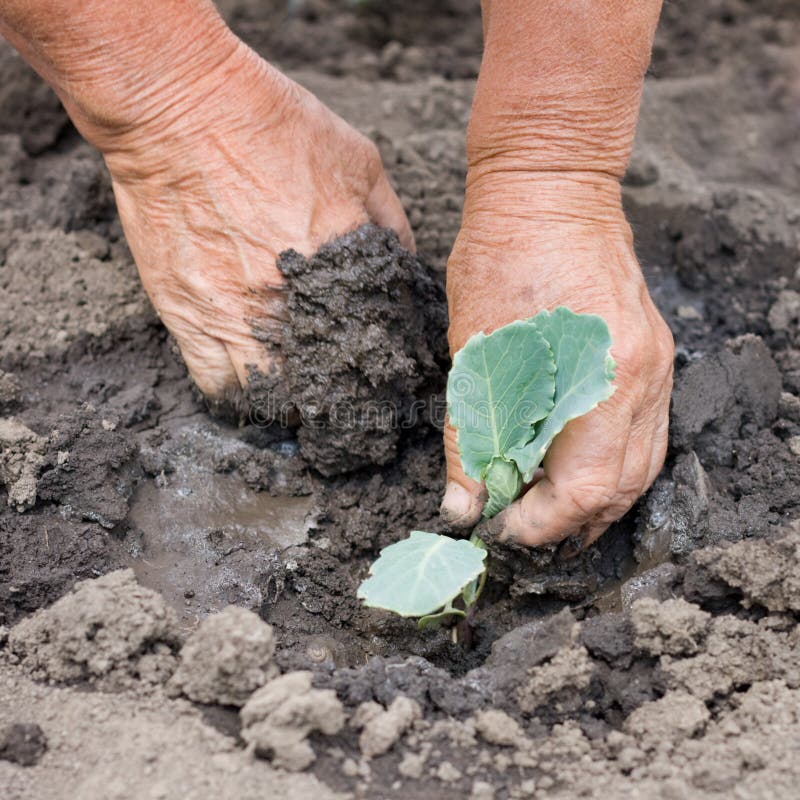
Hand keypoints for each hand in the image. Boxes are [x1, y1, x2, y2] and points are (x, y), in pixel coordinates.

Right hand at [77, 41, 412, 402]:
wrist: (179, 110)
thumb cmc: (271, 125)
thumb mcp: (357, 159)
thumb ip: (390, 221)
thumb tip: (404, 268)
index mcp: (343, 261)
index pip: (379, 339)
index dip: (384, 367)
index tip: (384, 378)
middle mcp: (292, 299)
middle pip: (326, 380)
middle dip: (340, 397)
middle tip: (343, 398)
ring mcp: (237, 314)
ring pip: (272, 396)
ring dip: (289, 402)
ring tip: (297, 394)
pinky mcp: (188, 315)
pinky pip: (217, 383)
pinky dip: (237, 393)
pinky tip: (249, 382)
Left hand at [440, 171, 673, 549]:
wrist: (551, 189)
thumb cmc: (502, 259)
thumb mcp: (473, 351)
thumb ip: (471, 435)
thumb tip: (464, 507)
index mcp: (598, 380)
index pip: (583, 492)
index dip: (539, 523)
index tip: (498, 527)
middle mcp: (642, 382)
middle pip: (622, 491)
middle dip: (567, 521)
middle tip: (516, 523)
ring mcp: (656, 369)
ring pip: (641, 469)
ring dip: (592, 500)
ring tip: (541, 505)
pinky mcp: (653, 357)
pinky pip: (644, 435)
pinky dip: (608, 464)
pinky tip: (569, 463)